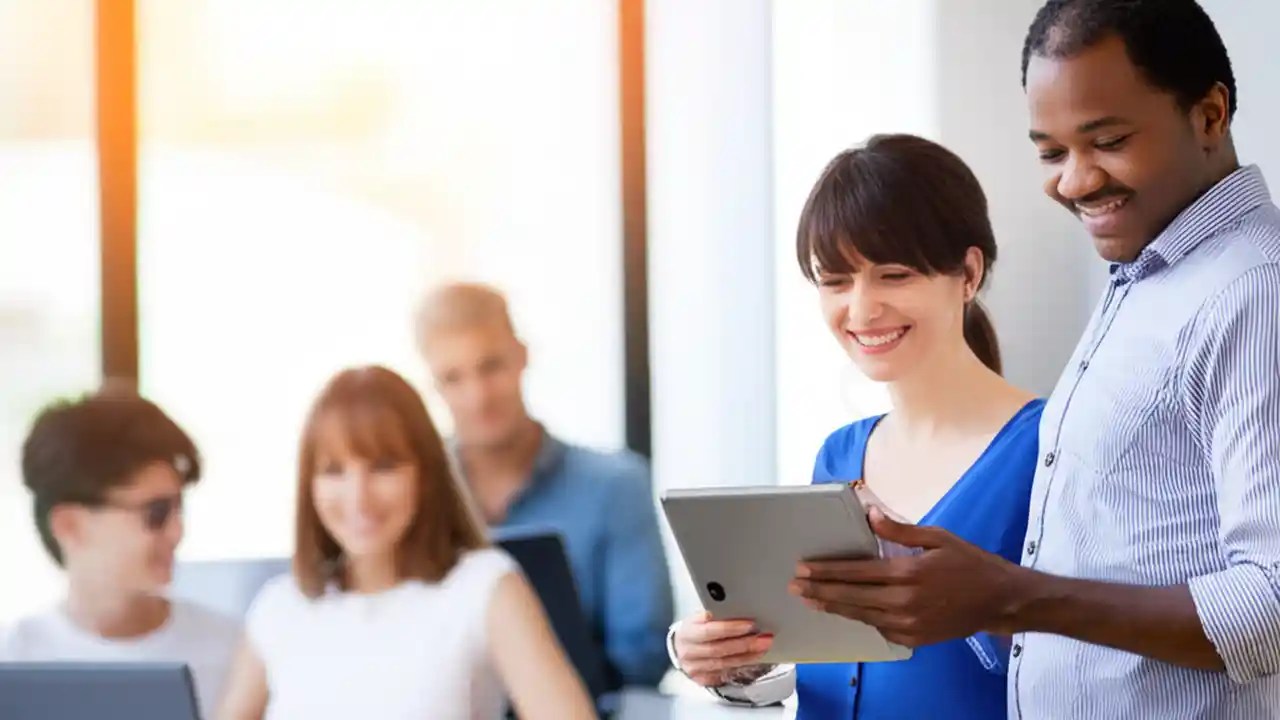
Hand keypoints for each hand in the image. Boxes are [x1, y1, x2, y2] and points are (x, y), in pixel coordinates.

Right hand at [673, 612, 774, 686]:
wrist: (682, 648)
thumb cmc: (696, 629)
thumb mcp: (700, 619)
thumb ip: (716, 617)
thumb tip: (741, 611)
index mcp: (687, 631)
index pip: (710, 629)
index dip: (731, 627)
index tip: (751, 624)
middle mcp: (689, 650)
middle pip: (719, 649)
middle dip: (745, 643)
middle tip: (764, 638)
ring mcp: (694, 667)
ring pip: (724, 663)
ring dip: (747, 656)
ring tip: (763, 647)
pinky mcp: (701, 679)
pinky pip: (725, 673)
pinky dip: (741, 665)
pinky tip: (753, 659)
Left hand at [788, 507, 1025, 646]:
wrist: (999, 600)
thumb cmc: (970, 564)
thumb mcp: (938, 537)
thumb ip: (899, 529)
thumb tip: (869, 514)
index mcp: (906, 573)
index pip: (855, 572)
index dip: (826, 572)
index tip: (803, 569)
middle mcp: (903, 601)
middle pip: (851, 597)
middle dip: (820, 591)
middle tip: (795, 588)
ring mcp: (908, 624)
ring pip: (861, 616)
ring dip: (834, 608)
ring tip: (812, 601)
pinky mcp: (914, 639)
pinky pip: (879, 630)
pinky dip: (861, 620)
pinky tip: (846, 613)